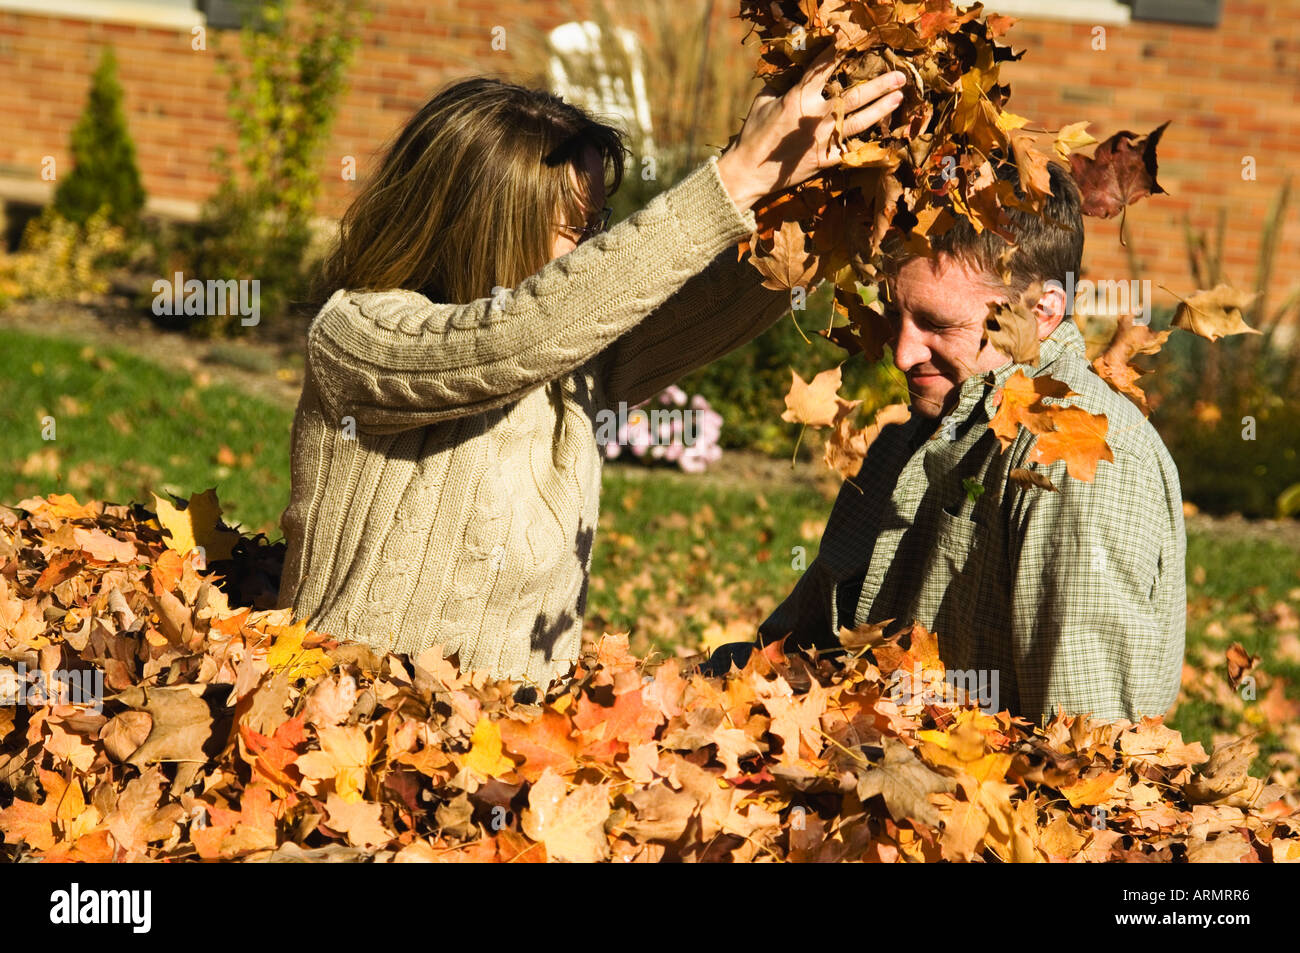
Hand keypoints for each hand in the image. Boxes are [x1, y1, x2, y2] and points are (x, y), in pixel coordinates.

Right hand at [716, 45, 906, 210]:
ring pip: (860, 121)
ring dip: (882, 108)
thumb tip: (799, 66)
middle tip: (900, 75)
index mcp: (799, 97)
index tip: (853, 39)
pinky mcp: (825, 160)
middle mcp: (816, 117)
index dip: (839, 51)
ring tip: (899, 97)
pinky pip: (851, 148)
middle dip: (880, 84)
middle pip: (855, 96)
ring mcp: (823, 140)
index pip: (825, 67)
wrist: (749, 172)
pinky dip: (868, 141)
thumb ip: (785, 82)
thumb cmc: (754, 133)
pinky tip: (883, 132)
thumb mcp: (764, 99)